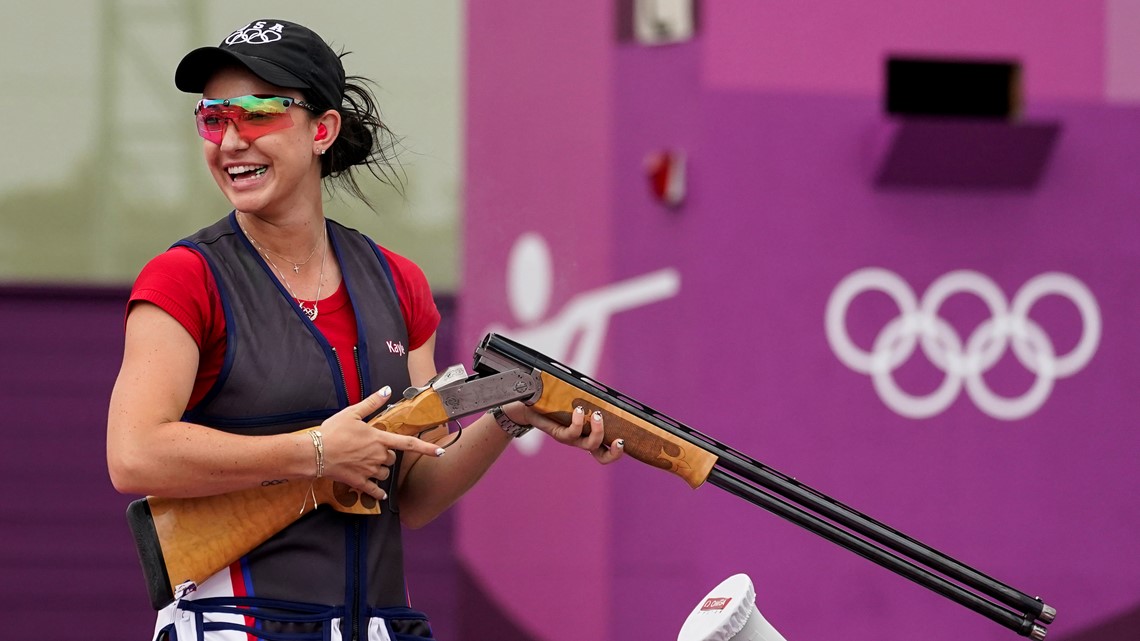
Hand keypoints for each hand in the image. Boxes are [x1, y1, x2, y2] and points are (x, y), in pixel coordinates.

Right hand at [318, 386, 445, 499]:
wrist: (315, 452)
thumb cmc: (332, 431)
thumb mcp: (352, 413)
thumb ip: (372, 403)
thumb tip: (387, 389)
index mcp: (379, 439)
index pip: (408, 443)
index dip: (426, 448)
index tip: (441, 452)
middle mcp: (378, 456)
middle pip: (393, 459)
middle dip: (387, 455)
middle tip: (372, 449)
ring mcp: (369, 470)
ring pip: (384, 473)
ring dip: (380, 470)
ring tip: (365, 463)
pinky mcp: (358, 482)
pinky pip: (374, 491)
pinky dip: (377, 493)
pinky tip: (378, 494)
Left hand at [506, 402, 624, 464]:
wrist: (531, 406)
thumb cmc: (558, 403)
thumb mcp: (578, 402)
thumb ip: (592, 400)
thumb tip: (607, 391)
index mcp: (590, 436)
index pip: (606, 451)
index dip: (617, 452)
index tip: (624, 441)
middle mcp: (581, 441)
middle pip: (601, 456)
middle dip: (614, 452)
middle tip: (619, 439)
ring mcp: (570, 439)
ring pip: (588, 445)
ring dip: (598, 430)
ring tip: (598, 415)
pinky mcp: (558, 433)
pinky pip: (571, 433)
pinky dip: (578, 421)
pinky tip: (580, 409)